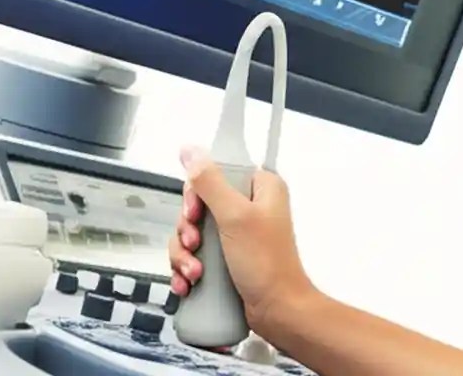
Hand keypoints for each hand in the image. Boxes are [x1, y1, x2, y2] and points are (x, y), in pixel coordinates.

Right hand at [168, 146, 315, 330]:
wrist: (278, 311)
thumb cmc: (267, 265)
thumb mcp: (235, 217)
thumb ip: (210, 182)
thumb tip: (191, 151)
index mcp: (261, 188)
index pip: (217, 172)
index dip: (197, 192)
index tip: (195, 211)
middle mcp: (250, 208)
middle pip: (199, 204)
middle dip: (188, 229)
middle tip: (194, 244)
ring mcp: (238, 234)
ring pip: (193, 232)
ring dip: (185, 254)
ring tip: (195, 272)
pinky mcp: (228, 257)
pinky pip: (196, 255)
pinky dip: (187, 269)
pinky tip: (188, 283)